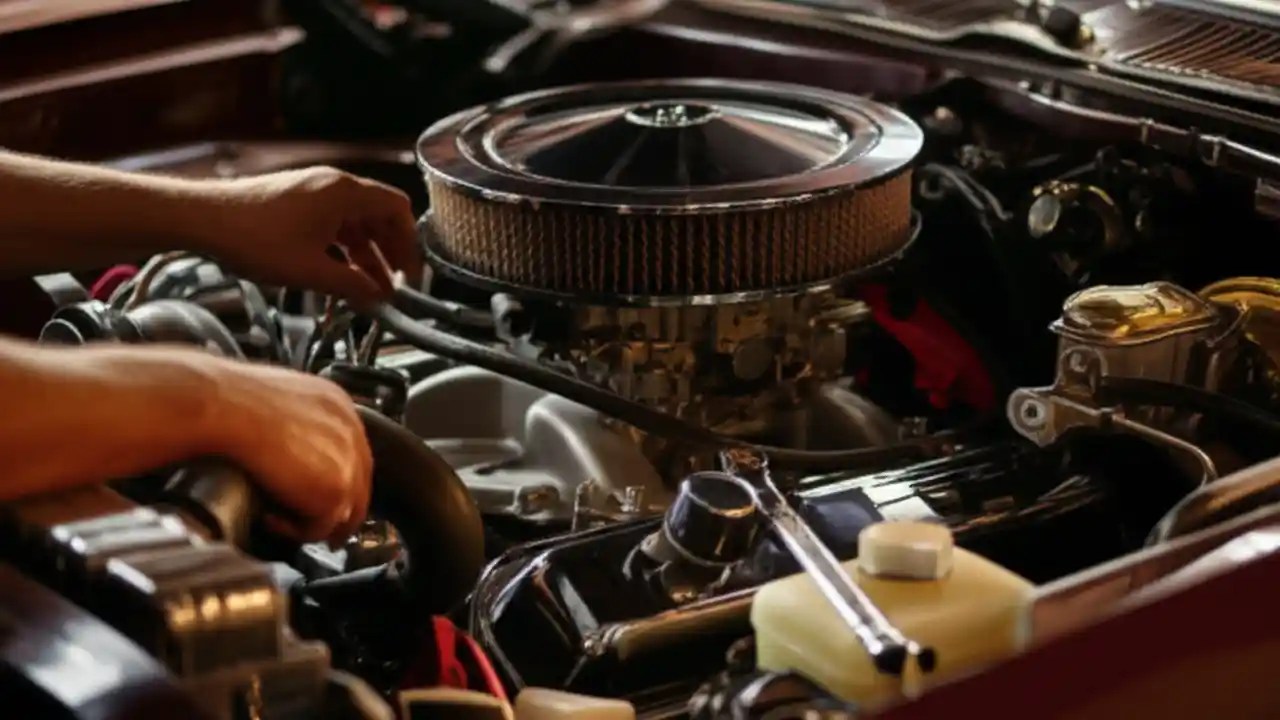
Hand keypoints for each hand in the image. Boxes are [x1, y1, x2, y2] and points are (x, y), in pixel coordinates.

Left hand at [203, 166, 420, 304]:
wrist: (200, 218)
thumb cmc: (253, 237)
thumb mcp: (310, 271)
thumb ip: (352, 286)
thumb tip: (378, 298)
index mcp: (345, 193)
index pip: (398, 209)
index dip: (409, 244)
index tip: (409, 274)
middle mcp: (333, 186)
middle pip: (378, 218)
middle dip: (388, 255)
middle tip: (391, 287)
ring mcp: (313, 192)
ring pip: (354, 225)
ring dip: (363, 257)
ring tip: (365, 290)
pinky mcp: (295, 202)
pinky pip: (332, 225)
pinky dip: (340, 250)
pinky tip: (336, 276)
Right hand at [204, 357, 373, 543]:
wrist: (223, 407)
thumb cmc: (231, 399)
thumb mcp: (277, 400)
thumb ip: (295, 424)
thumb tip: (287, 448)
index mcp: (338, 406)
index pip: (352, 453)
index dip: (336, 479)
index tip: (323, 496)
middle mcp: (351, 432)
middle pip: (357, 485)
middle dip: (336, 510)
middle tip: (315, 527)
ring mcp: (348, 463)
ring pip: (341, 511)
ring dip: (312, 521)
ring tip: (281, 521)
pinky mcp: (335, 492)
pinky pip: (318, 528)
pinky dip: (292, 530)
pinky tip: (268, 517)